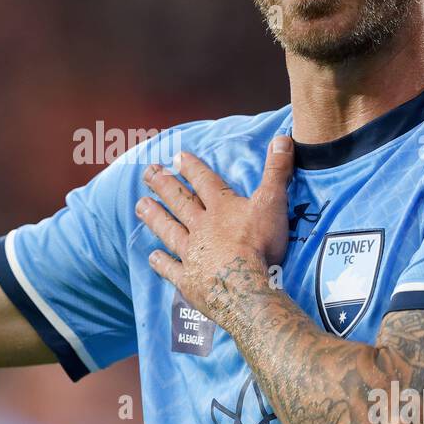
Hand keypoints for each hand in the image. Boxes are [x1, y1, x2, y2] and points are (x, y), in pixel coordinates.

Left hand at [136, 135, 293, 326]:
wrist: (243, 285)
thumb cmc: (259, 243)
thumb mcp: (273, 202)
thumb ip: (276, 171)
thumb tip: (283, 138)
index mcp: (221, 207)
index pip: (204, 181)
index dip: (191, 167)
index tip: (176, 156)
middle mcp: (202, 227)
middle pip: (180, 202)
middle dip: (164, 185)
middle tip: (147, 173)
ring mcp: (192, 253)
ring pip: (169, 230)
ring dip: (155, 217)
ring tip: (140, 206)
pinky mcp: (189, 279)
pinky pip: (172, 269)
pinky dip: (162, 263)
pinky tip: (153, 257)